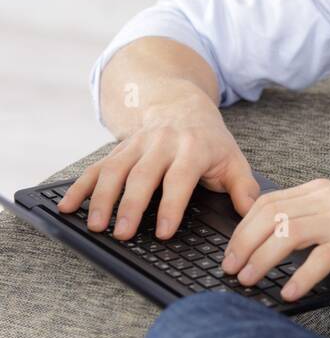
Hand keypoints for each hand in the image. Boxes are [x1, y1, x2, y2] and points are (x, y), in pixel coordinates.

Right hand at [57, 88, 260, 239]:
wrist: (180, 104)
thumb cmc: (210, 141)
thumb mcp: (234, 160)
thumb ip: (244, 189)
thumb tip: (253, 216)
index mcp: (193, 148)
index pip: (180, 177)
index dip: (171, 204)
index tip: (164, 231)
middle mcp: (162, 144)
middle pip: (143, 175)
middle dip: (131, 205)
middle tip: (123, 233)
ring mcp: (136, 145)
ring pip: (115, 170)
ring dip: (102, 198)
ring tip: (96, 225)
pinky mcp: (118, 149)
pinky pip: (96, 167)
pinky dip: (80, 187)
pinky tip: (68, 207)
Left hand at [220, 177, 329, 300]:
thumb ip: (316, 213)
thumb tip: (280, 237)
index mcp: (319, 191)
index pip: (267, 202)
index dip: (242, 227)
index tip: (231, 249)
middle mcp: (325, 200)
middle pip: (268, 216)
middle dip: (241, 243)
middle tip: (230, 268)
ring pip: (285, 235)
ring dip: (260, 259)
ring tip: (248, 280)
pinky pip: (318, 259)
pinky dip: (299, 278)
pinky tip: (289, 292)